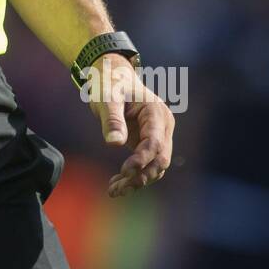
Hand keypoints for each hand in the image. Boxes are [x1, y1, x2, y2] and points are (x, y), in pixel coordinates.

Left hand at [79, 53, 174, 197]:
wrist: (113, 77)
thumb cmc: (109, 84)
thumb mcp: (106, 98)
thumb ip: (111, 120)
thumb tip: (115, 145)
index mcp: (156, 112)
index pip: (154, 142)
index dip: (142, 159)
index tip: (124, 171)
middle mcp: (163, 126)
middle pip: (160, 159)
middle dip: (141, 176)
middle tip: (117, 189)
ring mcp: (159, 135)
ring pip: (156, 166)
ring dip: (137, 181)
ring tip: (113, 190)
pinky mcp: (150, 143)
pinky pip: (148, 165)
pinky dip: (135, 177)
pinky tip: (116, 185)